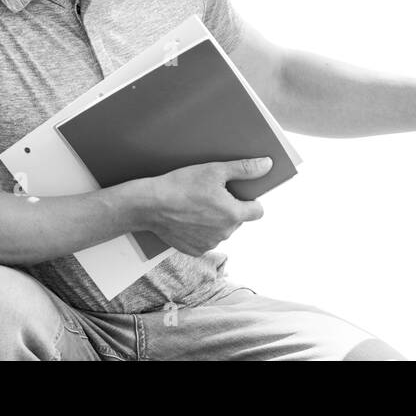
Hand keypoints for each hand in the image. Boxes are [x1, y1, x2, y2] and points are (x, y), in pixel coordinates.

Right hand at [141, 157, 270, 256]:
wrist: (149, 205)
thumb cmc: (181, 185)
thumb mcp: (215, 170)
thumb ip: (244, 169)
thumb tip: (267, 165)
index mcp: (233, 215)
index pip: (257, 211)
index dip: (251, 200)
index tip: (239, 193)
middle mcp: (224, 234)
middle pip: (238, 219)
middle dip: (229, 208)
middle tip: (211, 194)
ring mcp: (209, 244)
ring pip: (221, 230)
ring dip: (215, 220)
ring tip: (197, 205)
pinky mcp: (194, 250)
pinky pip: (205, 239)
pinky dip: (200, 230)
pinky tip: (188, 217)